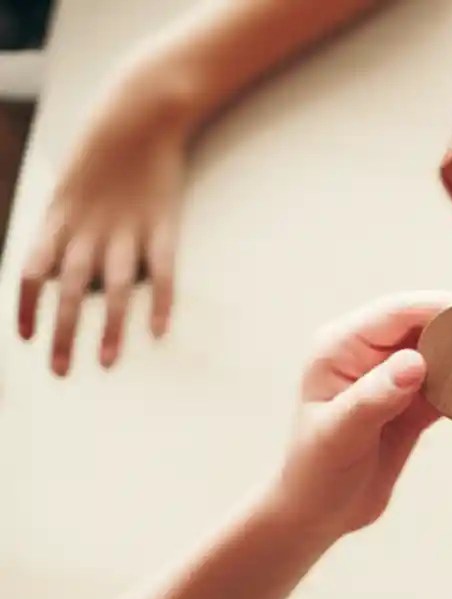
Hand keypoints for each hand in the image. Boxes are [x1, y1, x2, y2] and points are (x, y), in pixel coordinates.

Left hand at [18, 74, 193, 374]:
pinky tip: (159, 330)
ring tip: (107, 361)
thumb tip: (59, 265)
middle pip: (67, 291)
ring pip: (112, 288)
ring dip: (108, 328)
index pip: (31, 272)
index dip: (26, 308)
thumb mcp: (69, 186)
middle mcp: (88, 229)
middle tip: (60, 370)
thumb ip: (64, 226)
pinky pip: (161, 272)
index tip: (26, 339)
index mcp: (59, 218)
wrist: (140, 114)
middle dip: (62, 333)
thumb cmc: (103, 151)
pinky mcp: (163, 225)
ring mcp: (127, 229)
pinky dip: (160, 302)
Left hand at [268, 292, 451, 540]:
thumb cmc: (315, 475)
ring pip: (450, 346)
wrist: (318, 515)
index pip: (403, 310)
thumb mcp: (339, 436)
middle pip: (433, 319)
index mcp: (343, 344)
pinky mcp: (416, 399)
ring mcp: (396, 372)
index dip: (449, 306)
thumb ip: (374, 396)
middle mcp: (370, 350)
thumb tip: (415, 361)